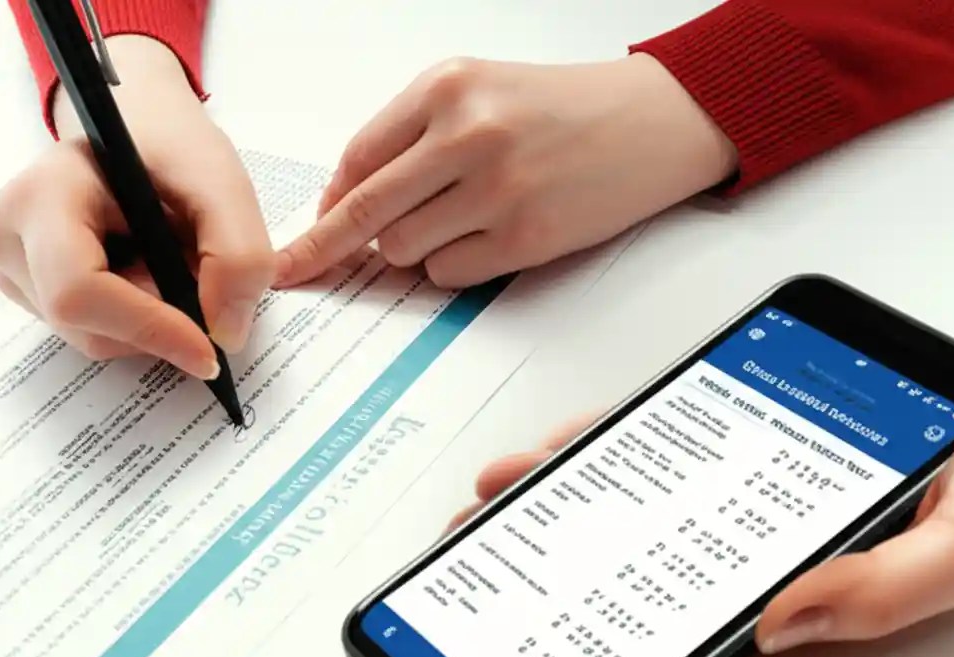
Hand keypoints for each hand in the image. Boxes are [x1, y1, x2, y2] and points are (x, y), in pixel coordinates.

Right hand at [0, 36, 271, 378]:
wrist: (137, 131)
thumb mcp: (222, 183)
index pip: (78, 290)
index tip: (209, 351)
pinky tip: (145, 270)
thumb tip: (226, 335)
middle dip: (158, 320)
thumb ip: (237, 255)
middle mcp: (4, 234)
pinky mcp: (24, 288)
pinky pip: (91, 331)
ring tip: (169, 261)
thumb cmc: (171, 148)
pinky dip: (136, 316)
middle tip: (197, 275)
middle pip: (86, 325)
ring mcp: (6, 265)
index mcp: (40, 194)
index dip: (147, 328)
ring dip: (150, 318)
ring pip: (92, 336)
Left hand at [274, 55, 736, 288]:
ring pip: (402, 248)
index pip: (357, 159)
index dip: (328, 205)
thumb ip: (408, 136)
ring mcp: (497, 189)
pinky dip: (454, 264)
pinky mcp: (525, 237)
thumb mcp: (477, 90)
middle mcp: (467, 134)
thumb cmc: (561, 108)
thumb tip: (344, 201)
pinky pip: (448, 272)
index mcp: (446, 87)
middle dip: (330, 247)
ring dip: (413, 246)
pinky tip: (489, 235)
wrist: (651, 122)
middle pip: (365, 211)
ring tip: (459, 219)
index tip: (303, 236)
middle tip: (302, 269)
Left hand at [449, 332, 953, 653]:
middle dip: (567, 579)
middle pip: (648, 573)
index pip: (700, 643)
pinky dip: (610, 447)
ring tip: (493, 517)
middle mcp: (765, 546)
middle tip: (485, 587)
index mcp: (810, 596)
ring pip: (641, 508)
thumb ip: (887, 590)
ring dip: (568, 510)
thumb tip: (781, 622)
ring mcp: (748, 488)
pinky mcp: (747, 432)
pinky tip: (558, 456)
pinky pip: (664, 441)